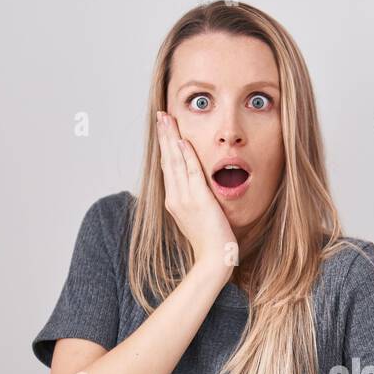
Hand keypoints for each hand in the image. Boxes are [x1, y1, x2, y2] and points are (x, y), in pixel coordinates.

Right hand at [156, 110, 236, 269]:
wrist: (213, 259)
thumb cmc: (210, 241)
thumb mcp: (198, 218)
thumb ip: (195, 201)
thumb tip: (198, 188)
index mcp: (174, 201)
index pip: (168, 168)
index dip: (164, 147)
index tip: (163, 129)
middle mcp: (175, 198)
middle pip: (167, 160)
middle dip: (164, 136)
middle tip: (160, 115)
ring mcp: (185, 199)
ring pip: (176, 162)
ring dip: (171, 139)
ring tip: (167, 120)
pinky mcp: (199, 201)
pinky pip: (192, 173)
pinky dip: (187, 157)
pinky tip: (183, 141)